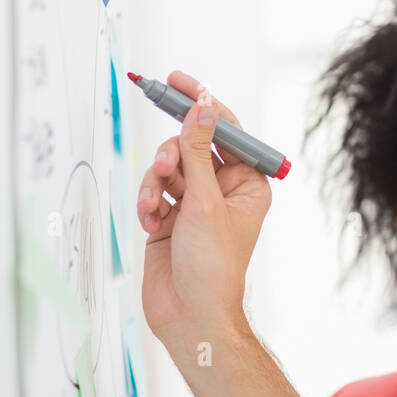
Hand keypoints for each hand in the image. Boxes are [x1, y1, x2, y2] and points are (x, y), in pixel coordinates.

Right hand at [135, 70, 271, 340]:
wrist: (190, 316)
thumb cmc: (212, 266)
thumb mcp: (204, 201)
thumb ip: (196, 150)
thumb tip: (201, 106)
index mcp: (248, 182)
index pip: (225, 129)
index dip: (201, 104)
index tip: (177, 81)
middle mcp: (224, 189)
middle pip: (190, 145)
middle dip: (172, 154)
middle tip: (164, 167)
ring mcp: (197, 203)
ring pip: (168, 168)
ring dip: (156, 183)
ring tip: (155, 203)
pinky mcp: (171, 218)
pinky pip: (154, 192)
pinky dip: (149, 203)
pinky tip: (151, 221)